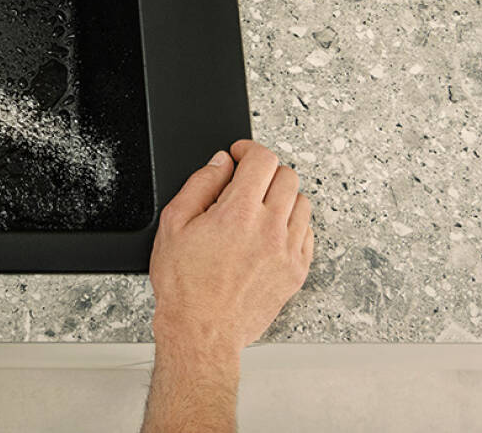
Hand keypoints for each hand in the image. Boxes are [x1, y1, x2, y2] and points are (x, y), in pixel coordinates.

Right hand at [149, 139, 312, 363]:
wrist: (201, 331)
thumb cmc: (184, 284)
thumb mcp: (173, 224)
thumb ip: (200, 184)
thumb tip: (221, 163)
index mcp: (238, 213)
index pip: (263, 160)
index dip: (249, 149)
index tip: (240, 155)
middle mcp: (269, 229)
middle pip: (287, 176)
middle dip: (265, 171)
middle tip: (246, 181)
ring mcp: (288, 252)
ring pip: (302, 203)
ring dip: (281, 196)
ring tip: (259, 207)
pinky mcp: (296, 272)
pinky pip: (308, 233)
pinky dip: (292, 224)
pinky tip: (270, 231)